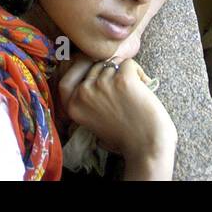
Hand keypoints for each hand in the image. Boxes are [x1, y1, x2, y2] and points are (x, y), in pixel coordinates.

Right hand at [57, 58, 176, 165]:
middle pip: (94, 66)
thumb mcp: (94, 122)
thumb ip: (87, 101)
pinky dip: (138, 73)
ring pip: (113, 63)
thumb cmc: (124, 138)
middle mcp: (84, 93)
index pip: (65, 81)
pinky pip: (128, 64)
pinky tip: (143, 89)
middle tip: (123, 89)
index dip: (76, 70)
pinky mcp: (122, 79)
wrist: (147, 147)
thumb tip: (91, 73)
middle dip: (110, 71)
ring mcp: (102, 85)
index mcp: (74, 106)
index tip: (88, 65)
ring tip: (134, 95)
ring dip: (125, 73)